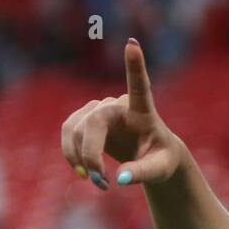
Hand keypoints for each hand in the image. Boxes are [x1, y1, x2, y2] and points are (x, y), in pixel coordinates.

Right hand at [60, 39, 183, 188]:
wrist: (152, 156)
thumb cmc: (161, 160)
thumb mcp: (159, 170)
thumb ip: (142, 174)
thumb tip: (118, 179)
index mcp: (143, 112)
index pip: (139, 87)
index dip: (135, 66)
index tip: (133, 45)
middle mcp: (117, 105)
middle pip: (92, 123)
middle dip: (90, 154)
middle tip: (100, 181)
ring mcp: (98, 109)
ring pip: (75, 130)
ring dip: (79, 159)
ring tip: (98, 183)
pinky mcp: (84, 119)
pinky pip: (68, 135)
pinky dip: (72, 156)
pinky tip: (85, 172)